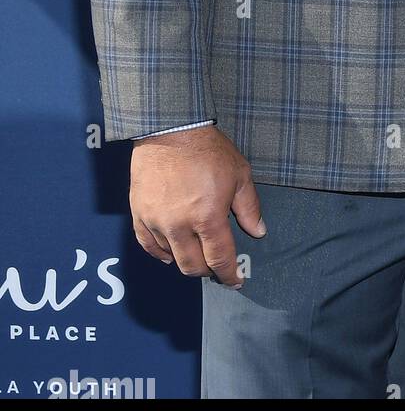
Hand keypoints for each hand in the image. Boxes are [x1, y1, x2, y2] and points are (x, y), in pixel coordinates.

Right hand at [130, 125, 265, 286]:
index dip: (229, 274)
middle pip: (193, 266)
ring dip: (185, 260)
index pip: (219, 259)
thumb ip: (249, 207)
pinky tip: (168, 254)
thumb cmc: (208, 150)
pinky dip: (159, 253)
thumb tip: (259, 232)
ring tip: (196, 255)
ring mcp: (156, 222)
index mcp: (208, 218)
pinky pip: (147, 245)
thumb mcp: (239, 174)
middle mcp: (180, 226)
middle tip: (216, 267)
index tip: (234, 281)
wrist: (170, 129)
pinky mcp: (139, 214)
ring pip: (171, 258)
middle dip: (208, 271)